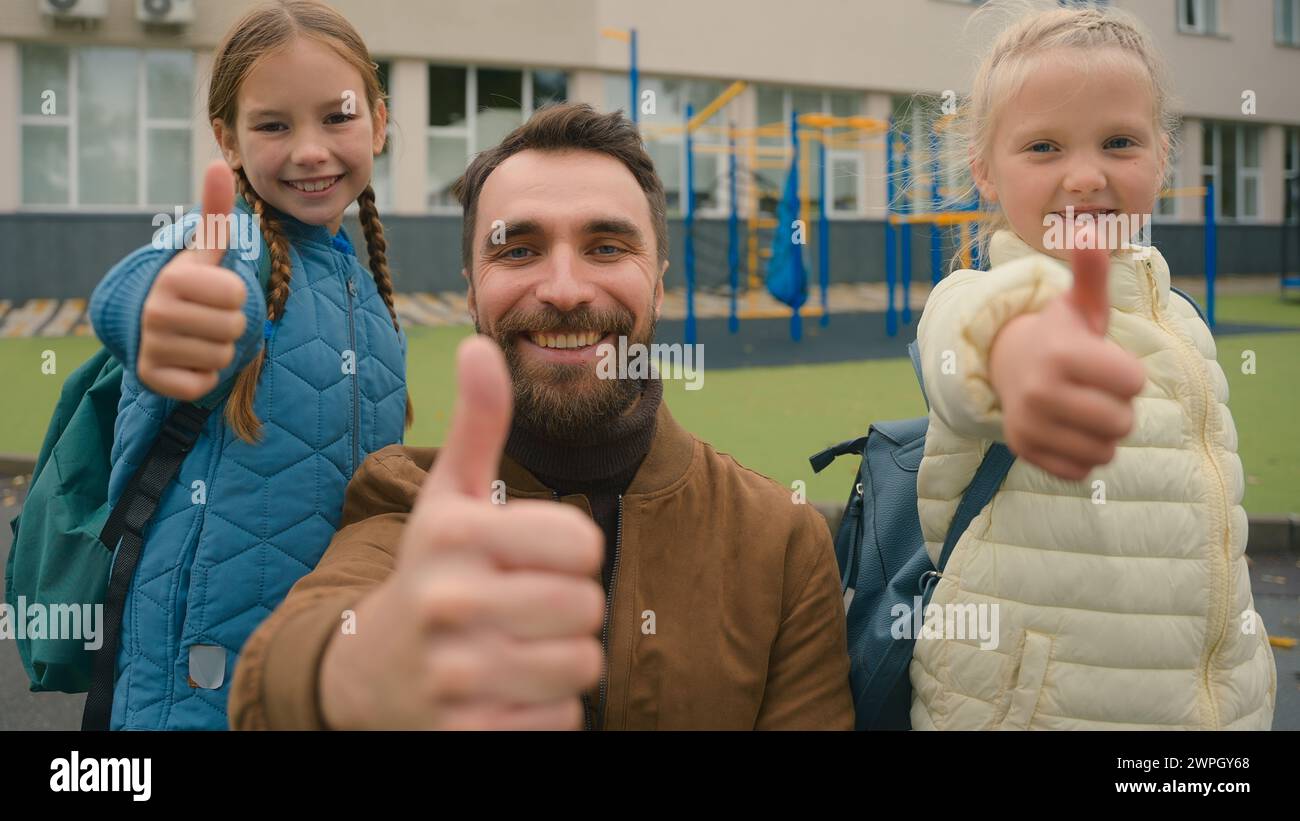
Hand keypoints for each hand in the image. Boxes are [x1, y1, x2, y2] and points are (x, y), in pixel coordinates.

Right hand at [138, 160, 248, 400]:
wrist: (148, 325)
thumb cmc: (190, 286)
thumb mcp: (204, 252)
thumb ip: (215, 214)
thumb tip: (220, 165)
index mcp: (173, 278)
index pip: (238, 294)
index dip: (235, 295)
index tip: (214, 292)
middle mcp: (155, 312)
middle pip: (236, 327)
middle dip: (230, 324)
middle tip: (207, 317)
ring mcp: (151, 347)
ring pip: (223, 357)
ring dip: (218, 350)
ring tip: (196, 337)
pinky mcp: (152, 379)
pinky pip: (203, 383)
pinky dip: (202, 376)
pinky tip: (186, 360)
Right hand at [319, 336, 605, 729]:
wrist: (369, 675)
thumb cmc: (431, 572)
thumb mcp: (448, 499)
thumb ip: (477, 425)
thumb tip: (481, 346)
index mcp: (452, 536)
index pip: (583, 544)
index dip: (572, 553)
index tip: (534, 559)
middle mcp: (447, 604)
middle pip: (587, 607)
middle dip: (569, 610)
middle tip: (524, 610)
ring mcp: (454, 676)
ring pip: (581, 667)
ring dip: (561, 662)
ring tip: (515, 649)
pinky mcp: (467, 735)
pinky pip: (562, 722)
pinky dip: (544, 712)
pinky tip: (502, 694)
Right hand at [988, 241, 1145, 480]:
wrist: (1005, 366)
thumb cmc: (1060, 335)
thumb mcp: (1078, 304)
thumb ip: (1092, 270)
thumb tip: (1090, 227)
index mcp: (1062, 355)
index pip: (1134, 383)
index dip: (1128, 374)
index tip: (1107, 365)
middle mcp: (1041, 392)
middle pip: (1122, 422)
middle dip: (1118, 408)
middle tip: (1096, 392)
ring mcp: (1030, 425)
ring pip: (1105, 451)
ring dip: (1103, 434)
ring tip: (1084, 412)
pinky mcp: (1025, 451)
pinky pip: (1082, 470)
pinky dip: (1083, 455)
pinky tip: (1069, 431)